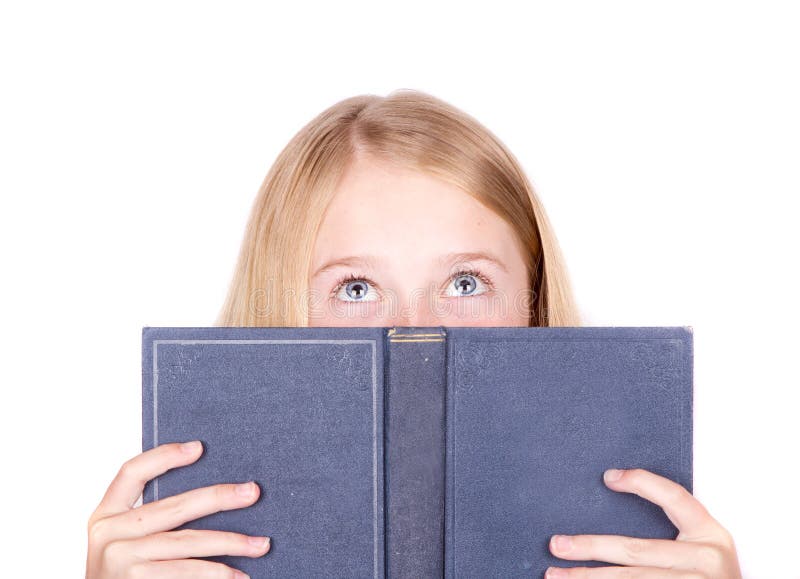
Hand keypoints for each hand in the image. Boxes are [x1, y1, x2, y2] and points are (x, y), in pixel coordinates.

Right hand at [86, 441, 270, 578]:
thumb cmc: (123, 577)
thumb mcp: (124, 543)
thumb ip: (151, 520)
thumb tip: (212, 495)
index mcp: (105, 516)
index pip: (132, 472)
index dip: (164, 456)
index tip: (199, 447)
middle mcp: (109, 534)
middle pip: (174, 507)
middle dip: (219, 498)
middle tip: (252, 492)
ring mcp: (122, 559)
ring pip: (188, 542)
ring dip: (231, 542)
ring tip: (260, 543)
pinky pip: (188, 571)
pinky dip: (218, 572)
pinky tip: (239, 575)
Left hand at [546, 468, 741, 577]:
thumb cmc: (709, 578)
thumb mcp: (703, 553)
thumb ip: (671, 537)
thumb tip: (612, 500)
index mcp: (712, 536)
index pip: (674, 498)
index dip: (642, 483)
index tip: (608, 477)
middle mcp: (707, 561)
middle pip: (636, 551)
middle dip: (590, 548)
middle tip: (556, 544)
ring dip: (587, 578)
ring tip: (555, 575)